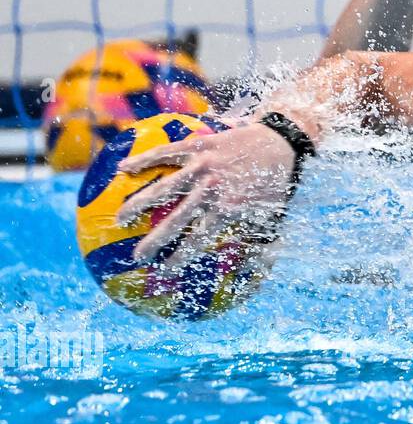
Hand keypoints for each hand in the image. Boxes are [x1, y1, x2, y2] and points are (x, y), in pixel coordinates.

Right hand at [114, 122, 296, 267]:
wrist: (282, 142)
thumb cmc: (276, 184)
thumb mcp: (272, 218)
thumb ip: (258, 248)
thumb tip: (251, 282)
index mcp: (229, 209)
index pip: (198, 240)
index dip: (180, 258)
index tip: (163, 271)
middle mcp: (212, 189)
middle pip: (175, 220)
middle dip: (154, 241)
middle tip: (136, 257)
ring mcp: (203, 165)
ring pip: (163, 187)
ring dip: (138, 203)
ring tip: (119, 218)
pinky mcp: (198, 143)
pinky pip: (166, 152)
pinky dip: (143, 160)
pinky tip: (122, 169)